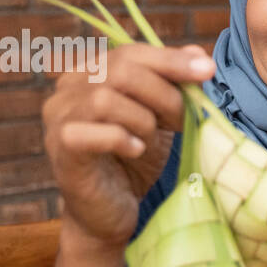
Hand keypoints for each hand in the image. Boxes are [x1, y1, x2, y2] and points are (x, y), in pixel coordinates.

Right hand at [43, 42, 216, 250]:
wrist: (112, 212)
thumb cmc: (134, 162)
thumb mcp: (160, 118)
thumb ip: (173, 85)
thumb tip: (199, 53)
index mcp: (90, 73)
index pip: (131, 53)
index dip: (171, 60)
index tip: (208, 70)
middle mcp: (67, 89)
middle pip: (121, 71)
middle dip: (163, 95)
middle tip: (181, 121)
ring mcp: (58, 118)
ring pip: (105, 99)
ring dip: (141, 122)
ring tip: (149, 142)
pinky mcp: (61, 149)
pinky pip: (90, 132)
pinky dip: (121, 140)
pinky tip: (135, 152)